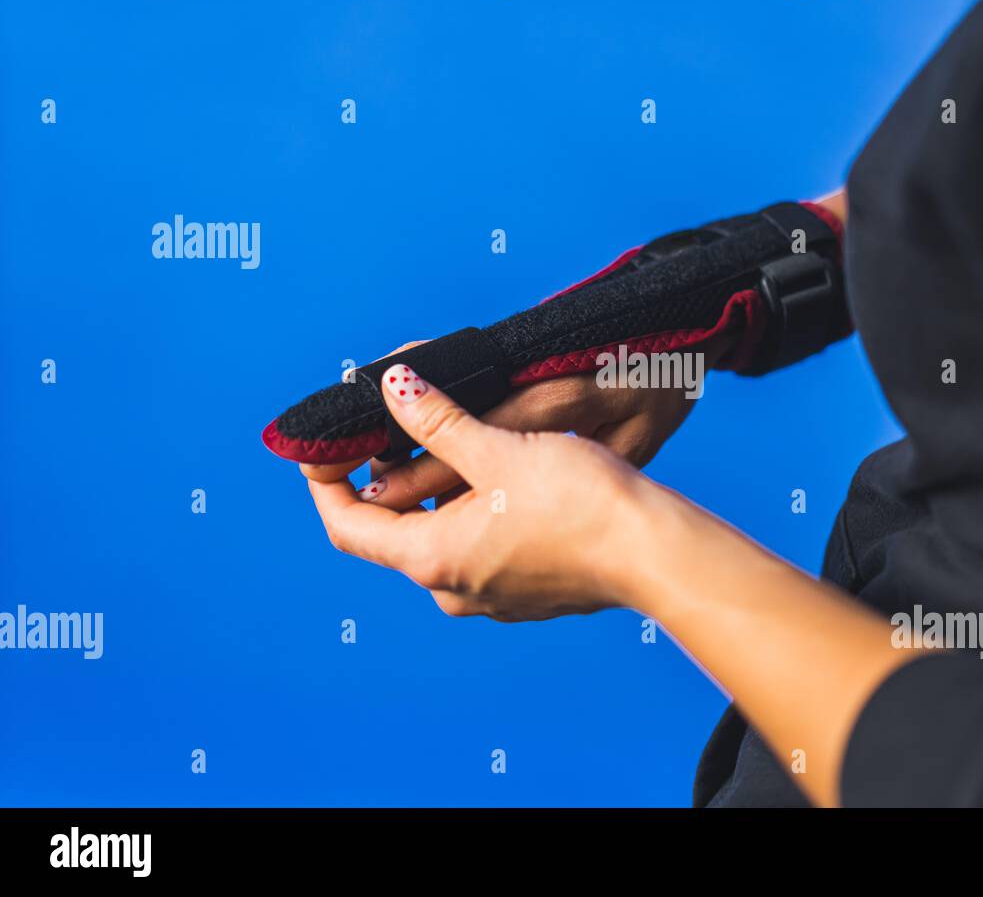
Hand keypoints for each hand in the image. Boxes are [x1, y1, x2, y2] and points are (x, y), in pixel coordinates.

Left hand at [305, 362, 667, 620]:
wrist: (655, 551)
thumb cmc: (580, 504)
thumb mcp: (499, 449)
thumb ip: (438, 421)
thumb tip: (393, 389)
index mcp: (433, 558)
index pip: (349, 525)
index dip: (326, 481)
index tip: (325, 446)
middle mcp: (454, 588)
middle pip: (395, 531)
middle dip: (387, 479)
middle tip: (392, 427)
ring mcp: (492, 596)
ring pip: (440, 537)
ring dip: (435, 492)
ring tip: (450, 440)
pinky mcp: (526, 591)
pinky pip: (479, 548)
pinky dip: (472, 511)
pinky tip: (500, 474)